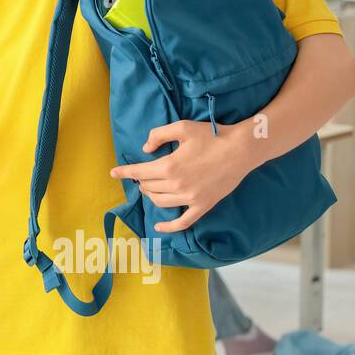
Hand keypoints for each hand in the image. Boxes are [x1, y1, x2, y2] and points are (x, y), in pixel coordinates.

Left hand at [109, 120, 259, 232]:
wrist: (241, 149)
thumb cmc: (212, 135)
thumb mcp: (181, 127)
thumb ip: (158, 135)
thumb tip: (145, 149)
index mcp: (169, 166)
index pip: (138, 172)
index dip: (123, 172)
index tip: (113, 173)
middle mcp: (177, 185)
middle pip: (148, 187)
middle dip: (141, 181)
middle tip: (142, 175)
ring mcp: (191, 198)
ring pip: (160, 202)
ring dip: (151, 195)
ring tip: (150, 188)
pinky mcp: (203, 206)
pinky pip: (182, 222)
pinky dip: (169, 227)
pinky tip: (158, 227)